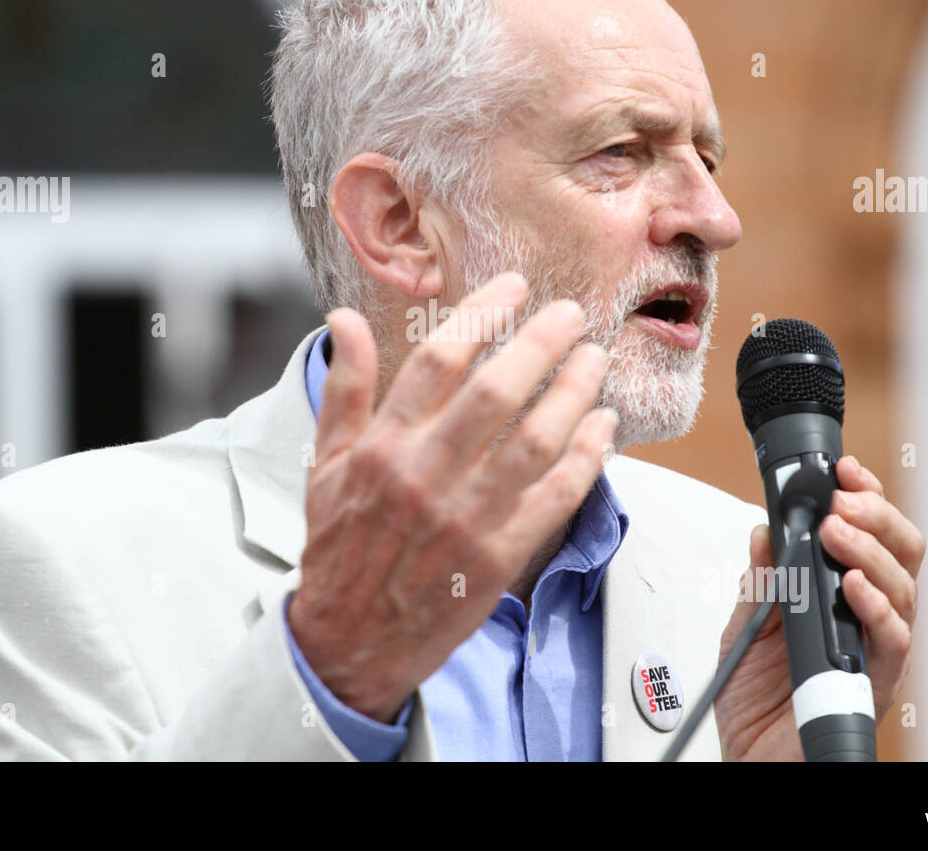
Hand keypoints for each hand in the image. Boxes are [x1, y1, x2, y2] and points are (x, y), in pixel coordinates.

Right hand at [288, 272, 617, 721]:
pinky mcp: (498, 557)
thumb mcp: (325, 463)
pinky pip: (555, 497)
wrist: (349, 641)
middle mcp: (425, 475)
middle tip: (571, 312)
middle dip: (541, 342)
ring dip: (574, 392)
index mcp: (382, 446)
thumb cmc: (340, 547)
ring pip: (535, 440)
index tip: (515, 286)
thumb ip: (344, 388)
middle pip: (496, 391)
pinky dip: (587, 458)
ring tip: (595, 359)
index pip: (438, 359)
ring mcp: (465, 518)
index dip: (483, 313)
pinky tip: (603, 425)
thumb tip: (344, 319)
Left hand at [713, 455, 924, 759]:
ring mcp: (874, 649)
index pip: (868, 535)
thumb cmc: (755, 701)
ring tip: (839, 530)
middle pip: (900, 552)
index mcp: (838, 595)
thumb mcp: (745, 626)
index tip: (843, 472)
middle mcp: (865, 617)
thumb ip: (759, 580)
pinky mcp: (876, 683)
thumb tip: (764, 531)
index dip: (865, 497)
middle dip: (877, 515)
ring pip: (903, 588)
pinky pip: (892, 641)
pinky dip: (876, 607)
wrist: (754, 761)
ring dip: (871, 551)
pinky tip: (855, 586)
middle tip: (843, 498)